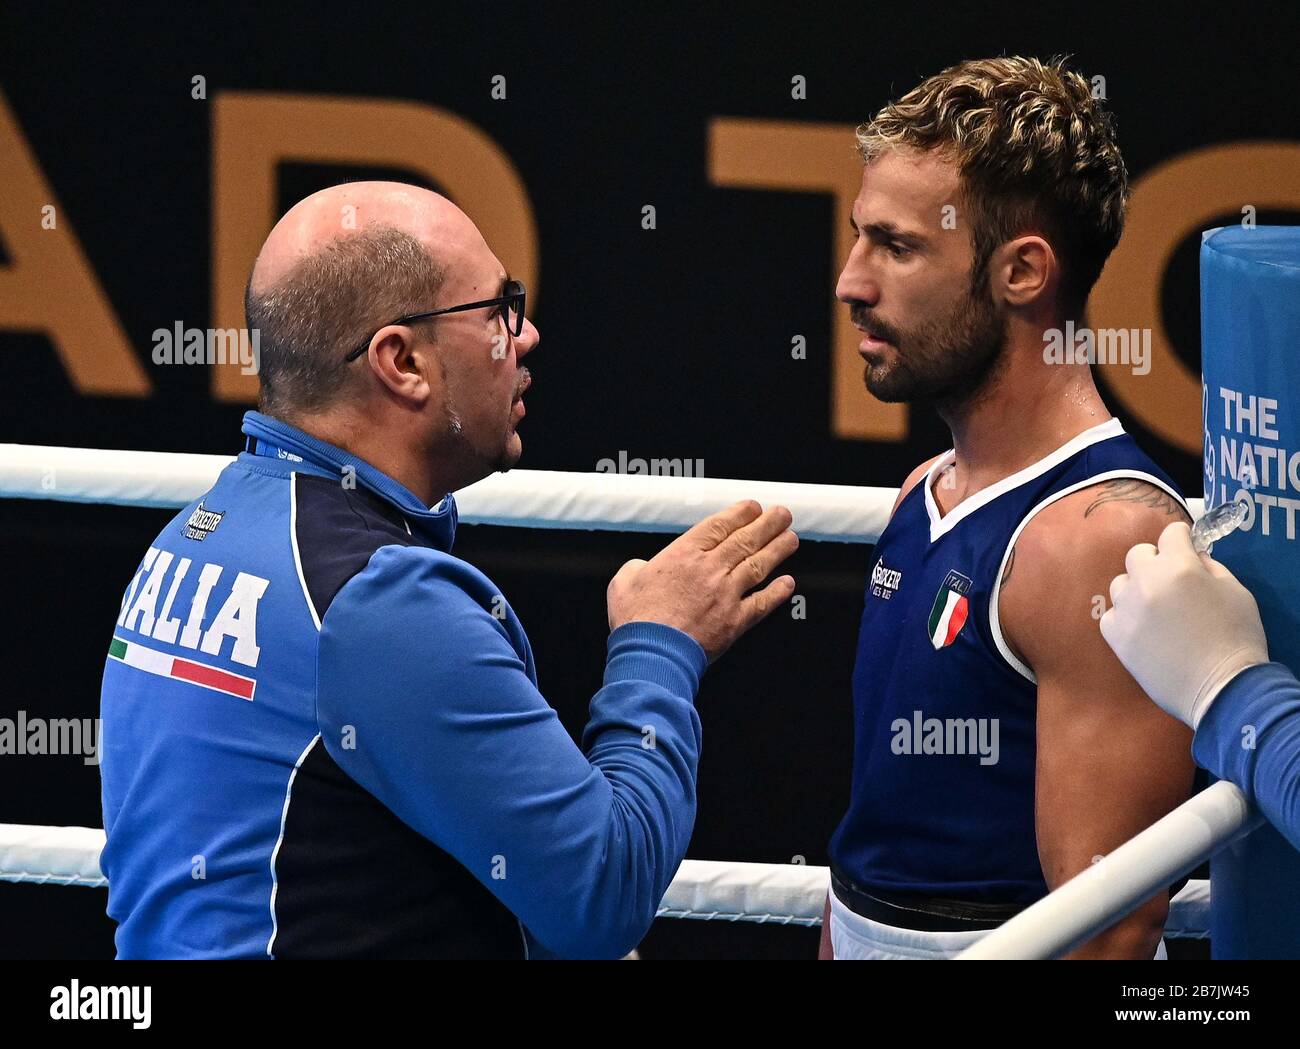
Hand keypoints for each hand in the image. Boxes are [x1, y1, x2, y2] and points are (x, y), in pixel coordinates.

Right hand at [607, 500, 797, 661]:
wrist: (652, 654)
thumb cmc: (636, 620)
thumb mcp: (624, 581)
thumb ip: (637, 567)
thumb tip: (642, 568)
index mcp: (684, 555)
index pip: (720, 526)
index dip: (741, 513)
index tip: (755, 507)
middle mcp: (710, 570)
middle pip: (745, 540)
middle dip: (767, 524)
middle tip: (783, 514)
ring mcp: (726, 595)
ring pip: (759, 566)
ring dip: (778, 550)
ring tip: (791, 539)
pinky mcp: (735, 621)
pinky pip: (762, 603)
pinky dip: (777, 593)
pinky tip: (788, 584)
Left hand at [1100, 521, 1267, 727]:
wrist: (1220, 688)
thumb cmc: (1236, 638)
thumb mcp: (1237, 592)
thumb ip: (1211, 568)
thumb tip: (1194, 557)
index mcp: (1179, 566)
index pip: (1170, 533)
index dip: (1181, 539)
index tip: (1185, 548)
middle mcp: (1146, 582)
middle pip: (1138, 555)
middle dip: (1154, 561)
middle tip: (1170, 580)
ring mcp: (1126, 609)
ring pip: (1120, 583)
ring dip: (1136, 589)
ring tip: (1155, 609)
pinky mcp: (1114, 635)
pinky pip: (1112, 615)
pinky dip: (1125, 617)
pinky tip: (1142, 630)